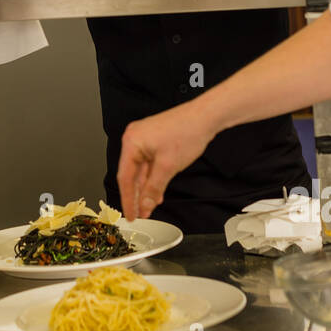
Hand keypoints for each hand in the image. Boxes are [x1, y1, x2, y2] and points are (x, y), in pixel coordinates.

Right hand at [117, 104, 216, 220]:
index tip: (130, 214)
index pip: (124, 177)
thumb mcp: (168, 167)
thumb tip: (144, 205)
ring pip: (142, 170)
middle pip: (132, 173)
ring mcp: (144, 138)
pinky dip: (153, 178)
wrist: (205, 117)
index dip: (128, 199)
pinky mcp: (154, 140)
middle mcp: (134, 138)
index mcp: (131, 141)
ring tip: (149, 206)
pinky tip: (156, 191)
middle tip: (139, 214)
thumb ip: (153, 188)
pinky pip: (149, 163)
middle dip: (138, 195)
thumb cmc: (187, 131)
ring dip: (146, 188)